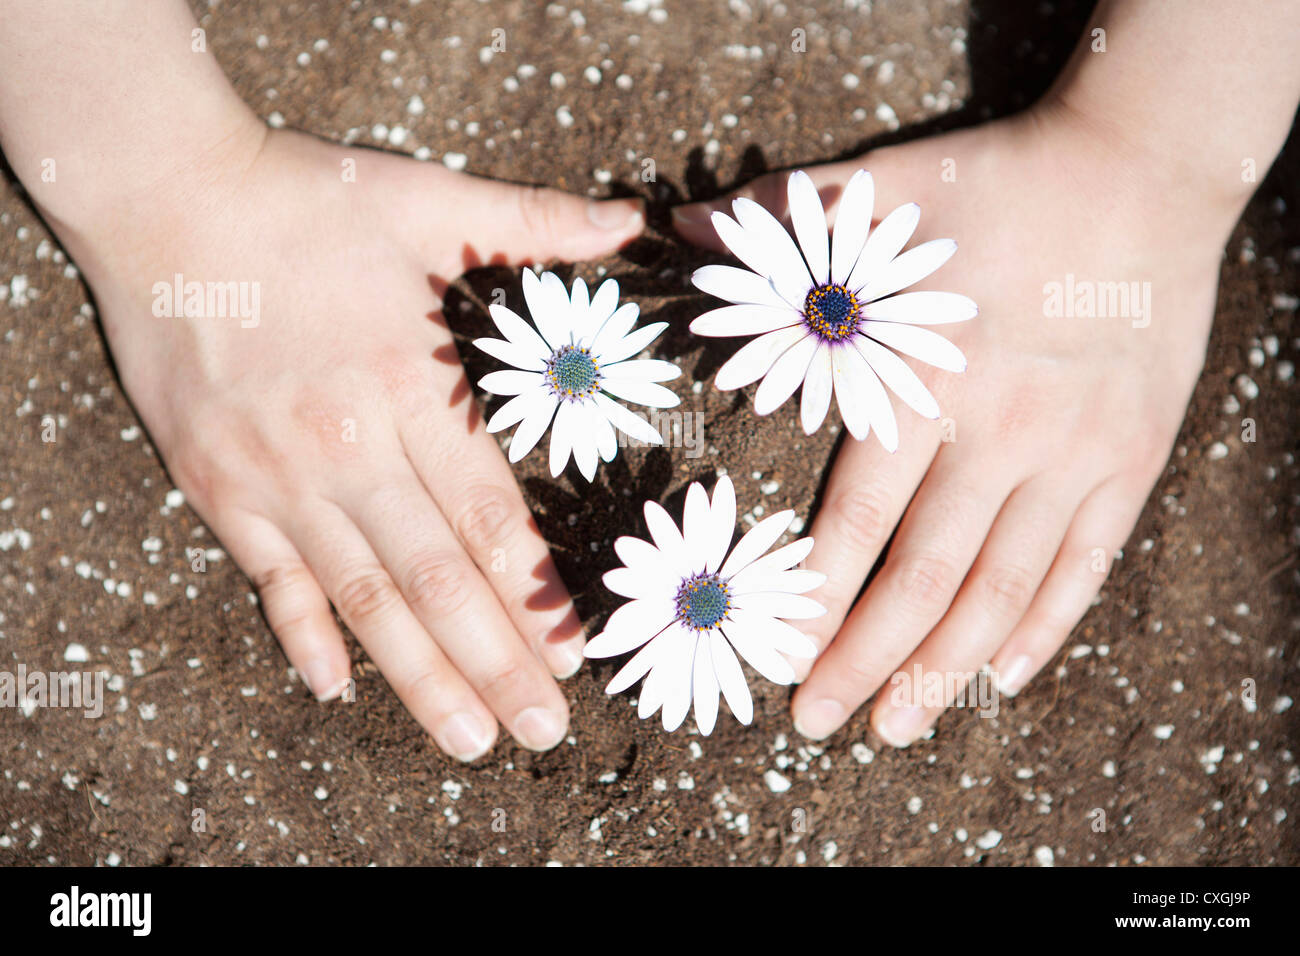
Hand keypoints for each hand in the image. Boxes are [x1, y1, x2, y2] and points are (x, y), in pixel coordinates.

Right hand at [66, 123, 645, 759]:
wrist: (164, 199)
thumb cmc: (305, 200)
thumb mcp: (427, 199)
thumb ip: (531, 221)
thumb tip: (628, 220)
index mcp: (409, 385)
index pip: (489, 515)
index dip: (537, 592)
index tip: (575, 653)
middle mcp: (349, 447)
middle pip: (438, 579)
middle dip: (498, 662)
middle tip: (544, 730)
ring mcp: (279, 478)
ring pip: (365, 599)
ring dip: (421, 678)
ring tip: (469, 739)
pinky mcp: (221, 490)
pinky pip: (273, 581)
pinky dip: (305, 636)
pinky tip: (340, 688)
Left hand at [672, 103, 1242, 743]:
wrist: (1139, 170)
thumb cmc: (995, 184)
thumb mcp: (880, 193)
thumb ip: (778, 224)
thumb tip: (676, 231)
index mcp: (924, 380)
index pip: (857, 517)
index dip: (813, 595)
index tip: (775, 652)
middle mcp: (1000, 433)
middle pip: (922, 576)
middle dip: (862, 659)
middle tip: (815, 721)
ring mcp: (1073, 454)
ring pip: (1001, 591)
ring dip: (942, 670)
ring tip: (895, 729)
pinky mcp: (1130, 459)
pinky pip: (1085, 566)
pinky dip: (1043, 631)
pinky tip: (1000, 682)